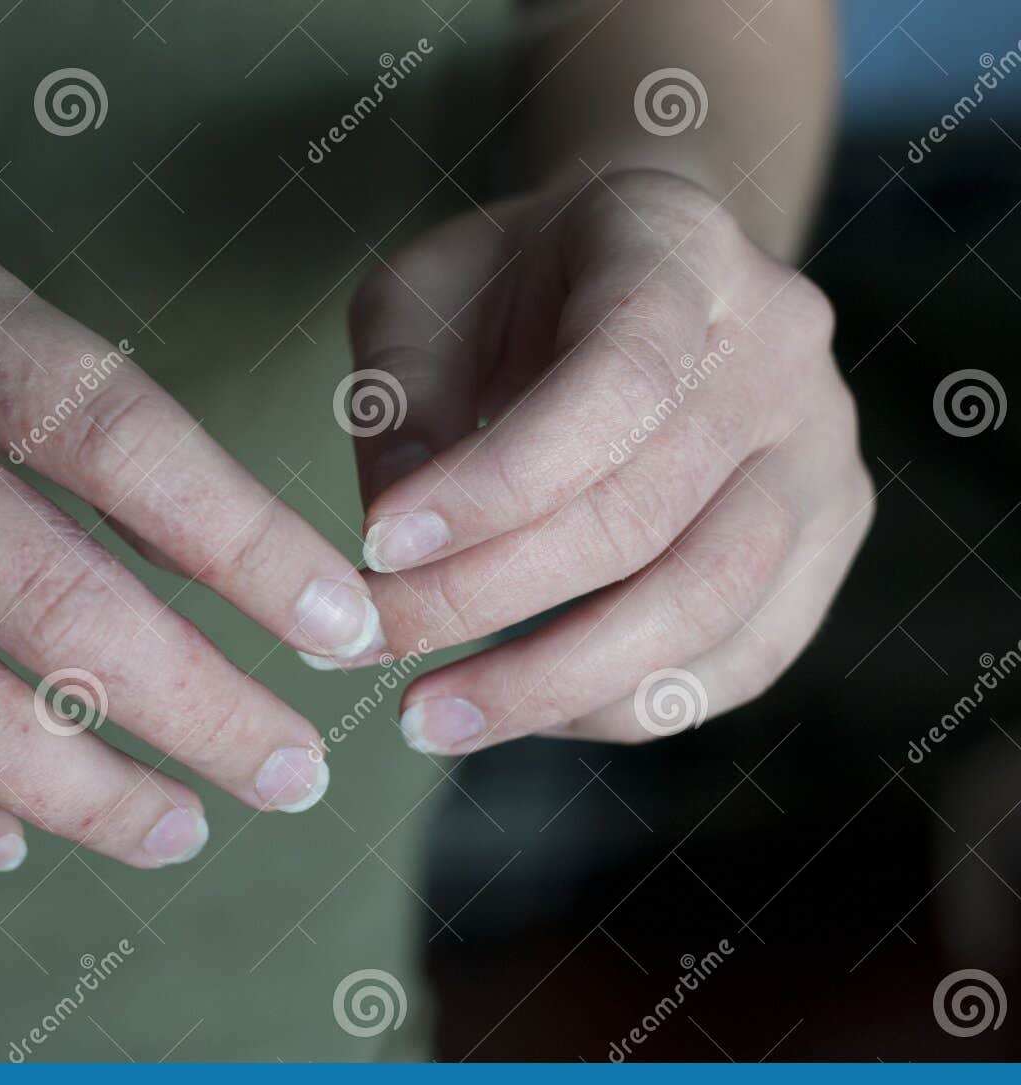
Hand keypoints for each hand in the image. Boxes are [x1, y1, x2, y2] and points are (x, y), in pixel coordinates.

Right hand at [0, 215, 383, 880]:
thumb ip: (83, 421)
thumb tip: (239, 569)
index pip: (129, 443)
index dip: (251, 548)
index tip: (341, 631)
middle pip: (62, 611)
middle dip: (206, 714)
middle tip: (292, 774)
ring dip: (98, 800)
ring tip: (184, 829)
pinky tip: (11, 836)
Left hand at [345, 169, 871, 750]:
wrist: (636, 272)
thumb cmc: (508, 289)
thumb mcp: (423, 298)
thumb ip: (401, 404)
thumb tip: (392, 548)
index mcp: (678, 247)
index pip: (615, 379)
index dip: (495, 482)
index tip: (378, 546)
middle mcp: (779, 346)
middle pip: (646, 512)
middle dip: (487, 596)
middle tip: (376, 641)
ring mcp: (820, 447)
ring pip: (705, 604)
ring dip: (551, 682)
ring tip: (428, 716)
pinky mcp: (829, 536)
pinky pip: (742, 659)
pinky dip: (622, 705)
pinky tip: (524, 710)